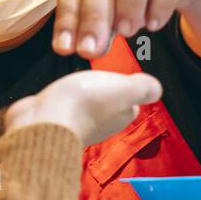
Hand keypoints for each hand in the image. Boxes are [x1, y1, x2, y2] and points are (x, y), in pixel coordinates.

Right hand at [5, 70, 162, 146]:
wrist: (44, 120)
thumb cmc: (84, 104)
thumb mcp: (124, 88)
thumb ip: (144, 87)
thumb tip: (156, 89)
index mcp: (122, 115)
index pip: (130, 100)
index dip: (124, 85)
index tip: (115, 75)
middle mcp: (103, 124)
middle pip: (109, 102)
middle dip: (103, 89)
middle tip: (93, 76)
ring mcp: (80, 125)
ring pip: (87, 106)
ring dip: (82, 94)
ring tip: (76, 84)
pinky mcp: (58, 122)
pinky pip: (66, 108)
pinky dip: (64, 101)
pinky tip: (59, 94)